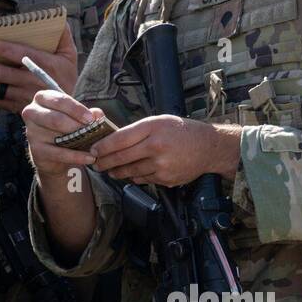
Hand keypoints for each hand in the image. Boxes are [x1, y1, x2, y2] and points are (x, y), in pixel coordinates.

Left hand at [0, 24, 78, 113]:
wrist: (68, 108)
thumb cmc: (65, 76)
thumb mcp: (70, 55)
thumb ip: (63, 35)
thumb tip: (57, 17)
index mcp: (46, 65)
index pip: (21, 55)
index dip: (2, 50)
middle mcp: (33, 82)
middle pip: (4, 75)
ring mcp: (24, 97)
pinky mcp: (17, 108)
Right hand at [21, 89, 102, 179]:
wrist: (54, 152)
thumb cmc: (66, 126)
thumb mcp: (76, 116)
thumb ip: (88, 113)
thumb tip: (97, 114)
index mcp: (42, 98)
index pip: (60, 100)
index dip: (77, 109)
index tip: (91, 118)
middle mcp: (32, 112)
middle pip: (56, 118)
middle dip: (77, 125)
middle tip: (92, 131)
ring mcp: (31, 132)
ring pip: (56, 135)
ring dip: (78, 140)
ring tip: (94, 146)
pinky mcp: (36, 150)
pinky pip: (58, 153)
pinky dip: (76, 157)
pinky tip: (90, 158)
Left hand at [91, 116, 241, 186]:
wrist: (209, 147)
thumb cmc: (181, 131)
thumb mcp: (158, 121)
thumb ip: (136, 131)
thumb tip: (112, 141)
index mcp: (152, 128)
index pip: (120, 139)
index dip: (103, 146)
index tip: (93, 150)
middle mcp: (156, 147)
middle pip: (122, 157)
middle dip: (105, 162)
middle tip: (95, 164)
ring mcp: (162, 165)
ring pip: (130, 171)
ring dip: (117, 172)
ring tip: (109, 170)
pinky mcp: (166, 179)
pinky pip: (144, 179)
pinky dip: (135, 176)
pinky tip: (130, 173)